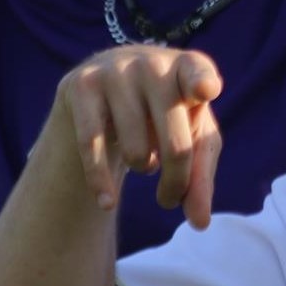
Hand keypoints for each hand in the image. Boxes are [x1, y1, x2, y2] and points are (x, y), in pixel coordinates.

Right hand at [52, 46, 225, 226]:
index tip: (204, 92)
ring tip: (145, 159)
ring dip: (143, 167)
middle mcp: (152, 62)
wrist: (107, 86)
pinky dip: (101, 181)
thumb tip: (199, 224)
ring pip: (135, 150)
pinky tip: (108, 203)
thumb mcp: (190, 136)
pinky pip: (91, 146)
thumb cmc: (162, 113)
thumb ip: (200, 177)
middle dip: (176, 183)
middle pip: (175, 145)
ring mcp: (114, 71)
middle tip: (170, 198)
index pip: (200, 74)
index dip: (203, 84)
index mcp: (189, 67)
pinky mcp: (81, 86)